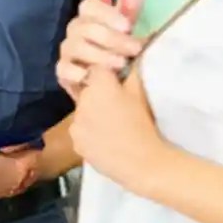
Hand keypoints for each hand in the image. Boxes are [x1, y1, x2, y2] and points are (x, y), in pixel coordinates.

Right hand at [57, 0, 144, 100]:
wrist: (117, 86)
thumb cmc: (124, 51)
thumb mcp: (131, 32)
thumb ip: (130, 10)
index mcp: (91, 16)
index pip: (89, 6)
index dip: (107, 14)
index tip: (127, 27)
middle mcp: (76, 30)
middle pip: (83, 27)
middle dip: (111, 38)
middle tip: (134, 50)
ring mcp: (67, 51)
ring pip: (75, 46)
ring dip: (99, 55)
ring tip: (121, 65)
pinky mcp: (62, 72)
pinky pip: (64, 69)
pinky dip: (79, 73)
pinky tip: (96, 78)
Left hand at [69, 66, 168, 194]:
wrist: (145, 163)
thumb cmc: (146, 124)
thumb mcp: (141, 92)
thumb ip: (132, 72)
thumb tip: (130, 60)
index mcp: (99, 84)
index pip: (98, 70)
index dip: (108, 78)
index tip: (118, 87)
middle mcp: (82, 100)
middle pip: (88, 92)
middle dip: (99, 96)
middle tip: (118, 109)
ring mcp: (76, 123)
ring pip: (83, 113)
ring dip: (93, 116)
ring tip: (113, 128)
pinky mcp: (76, 143)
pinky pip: (81, 133)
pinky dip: (91, 135)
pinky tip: (107, 142)